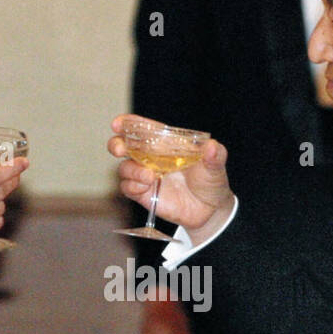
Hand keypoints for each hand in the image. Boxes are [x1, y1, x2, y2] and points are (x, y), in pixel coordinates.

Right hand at [108, 114, 233, 243]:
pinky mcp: (144, 194)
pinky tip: (147, 187)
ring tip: (149, 176)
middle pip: (124, 146)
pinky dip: (133, 186)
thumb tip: (212, 147)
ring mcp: (146, 176)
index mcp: (166, 144)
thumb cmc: (211, 181)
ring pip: (125, 168)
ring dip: (132, 170)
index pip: (143, 129)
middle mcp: (152, 158)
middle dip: (117, 145)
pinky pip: (127, 187)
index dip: (128, 124)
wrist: (210, 210)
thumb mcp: (216, 166)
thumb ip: (215, 155)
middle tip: (120, 149)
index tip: (118, 123)